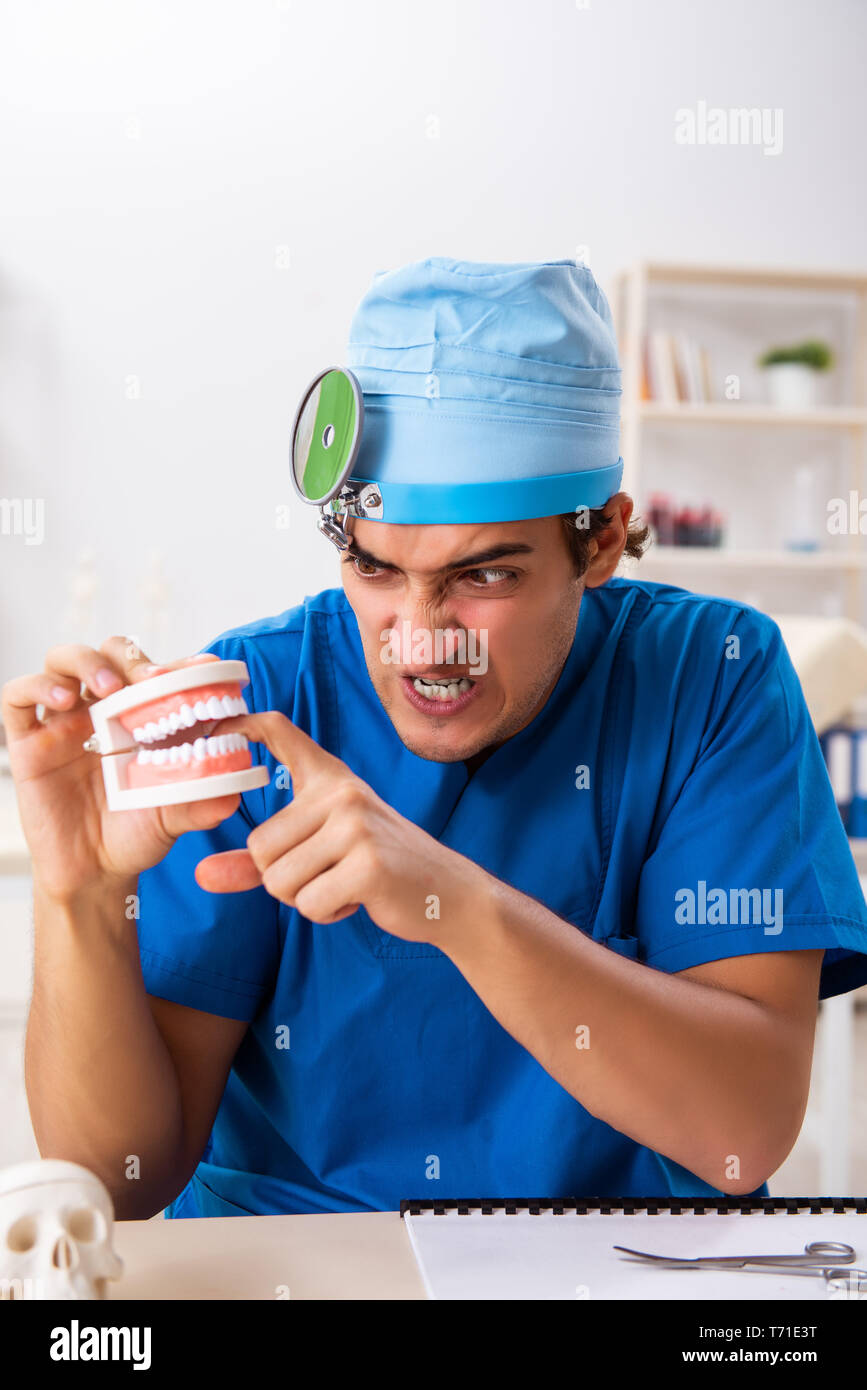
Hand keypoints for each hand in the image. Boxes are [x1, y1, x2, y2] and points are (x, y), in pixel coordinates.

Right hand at [2, 640, 242, 903]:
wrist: (94, 873)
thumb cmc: (137, 835)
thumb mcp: (174, 817)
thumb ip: (201, 803)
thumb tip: (233, 794)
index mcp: (142, 718)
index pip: (158, 672)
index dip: (181, 664)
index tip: (208, 668)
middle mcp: (103, 711)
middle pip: (111, 653)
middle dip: (132, 657)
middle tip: (151, 679)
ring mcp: (64, 723)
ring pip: (63, 660)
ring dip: (86, 661)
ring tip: (107, 686)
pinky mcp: (28, 743)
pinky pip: (18, 699)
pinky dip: (37, 687)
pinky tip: (62, 700)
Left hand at [195, 711, 487, 943]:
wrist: (446, 893)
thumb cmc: (376, 868)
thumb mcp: (317, 853)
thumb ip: (259, 863)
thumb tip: (201, 875)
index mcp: (329, 778)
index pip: (278, 731)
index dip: (239, 725)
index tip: (212, 727)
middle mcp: (341, 792)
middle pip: (260, 847)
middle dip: (281, 880)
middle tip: (325, 875)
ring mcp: (356, 825)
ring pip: (279, 880)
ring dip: (304, 899)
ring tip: (342, 885)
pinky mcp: (368, 865)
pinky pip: (309, 903)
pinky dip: (325, 913)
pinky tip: (355, 900)